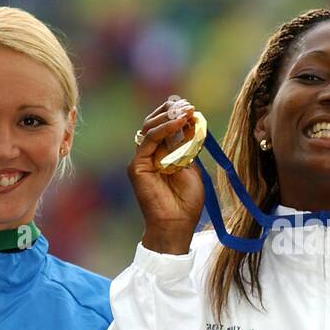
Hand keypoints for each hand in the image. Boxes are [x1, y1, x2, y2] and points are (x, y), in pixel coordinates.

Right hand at [129, 95, 205, 254]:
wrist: (177, 224)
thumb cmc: (186, 202)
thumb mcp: (192, 168)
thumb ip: (188, 147)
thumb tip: (190, 122)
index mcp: (162, 154)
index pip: (164, 126)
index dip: (175, 114)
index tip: (191, 107)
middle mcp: (149, 154)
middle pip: (154, 123)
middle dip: (171, 110)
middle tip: (188, 105)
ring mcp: (141, 159)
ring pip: (149, 127)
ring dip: (168, 116)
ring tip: (186, 110)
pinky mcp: (137, 166)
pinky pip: (149, 140)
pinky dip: (164, 129)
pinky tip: (178, 123)